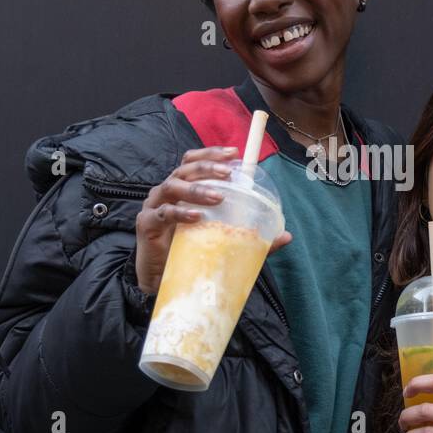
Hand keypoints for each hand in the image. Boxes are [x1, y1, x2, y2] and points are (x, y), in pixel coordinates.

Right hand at [133, 146, 291, 293]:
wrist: (163, 280)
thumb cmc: (192, 252)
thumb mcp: (223, 239)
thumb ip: (252, 236)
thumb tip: (287, 237)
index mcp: (183, 189)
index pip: (193, 161)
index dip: (211, 153)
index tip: (235, 153)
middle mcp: (167, 192)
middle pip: (184, 168)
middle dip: (208, 166)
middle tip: (228, 172)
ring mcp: (154, 206)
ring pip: (172, 186)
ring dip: (196, 188)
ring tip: (218, 196)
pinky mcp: (146, 224)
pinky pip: (163, 214)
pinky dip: (180, 213)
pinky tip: (197, 217)